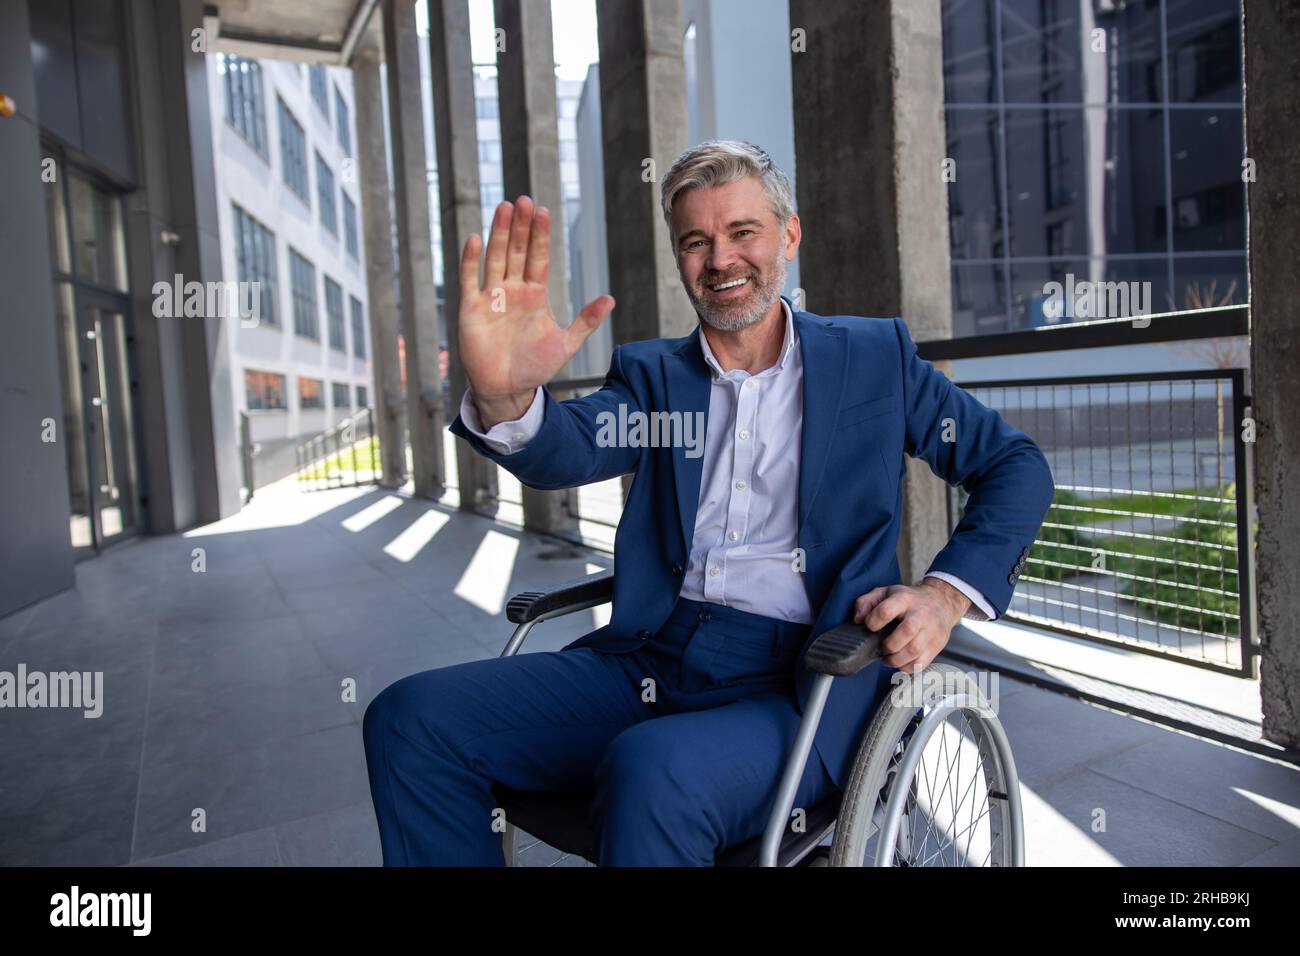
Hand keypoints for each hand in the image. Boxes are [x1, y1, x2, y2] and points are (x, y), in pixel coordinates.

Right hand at [458, 196, 614, 426]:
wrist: (507, 389)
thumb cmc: (535, 366)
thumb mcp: (566, 343)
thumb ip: (586, 321)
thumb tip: (611, 299)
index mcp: (535, 295)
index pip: (538, 257)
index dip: (540, 235)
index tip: (543, 211)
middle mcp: (512, 290)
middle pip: (516, 251)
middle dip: (520, 227)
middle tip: (524, 200)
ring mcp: (491, 297)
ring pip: (495, 259)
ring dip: (498, 234)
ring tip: (504, 208)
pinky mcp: (471, 309)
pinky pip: (470, 280)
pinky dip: (471, 260)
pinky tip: (476, 239)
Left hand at [851, 578, 970, 673]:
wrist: (941, 601)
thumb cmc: (909, 599)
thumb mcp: (886, 592)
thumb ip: (866, 602)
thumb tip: (858, 619)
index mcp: (904, 599)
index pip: (886, 611)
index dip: (873, 622)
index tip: (870, 627)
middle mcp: (920, 614)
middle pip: (906, 632)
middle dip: (888, 645)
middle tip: (882, 647)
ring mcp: (931, 631)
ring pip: (914, 650)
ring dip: (896, 659)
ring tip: (889, 657)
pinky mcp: (937, 645)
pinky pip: (921, 663)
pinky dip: (906, 667)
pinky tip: (900, 662)